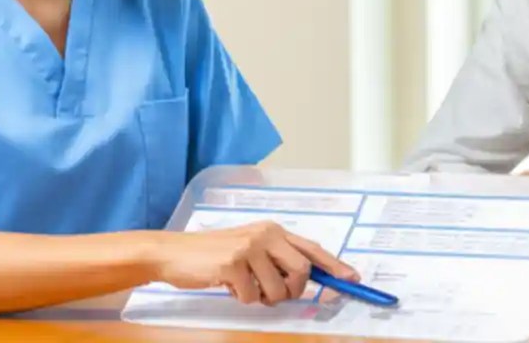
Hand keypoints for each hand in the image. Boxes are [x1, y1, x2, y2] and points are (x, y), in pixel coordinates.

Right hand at [151, 222, 358, 304]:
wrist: (175, 253)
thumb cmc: (214, 256)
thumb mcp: (250, 249)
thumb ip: (277, 260)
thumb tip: (308, 282)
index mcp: (273, 230)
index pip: (313, 249)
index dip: (335, 266)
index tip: (353, 279)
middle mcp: (266, 234)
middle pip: (302, 273)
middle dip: (292, 292)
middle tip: (273, 294)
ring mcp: (250, 247)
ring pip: (278, 290)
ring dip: (262, 298)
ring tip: (244, 286)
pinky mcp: (234, 263)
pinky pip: (251, 296)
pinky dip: (240, 298)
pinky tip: (227, 284)